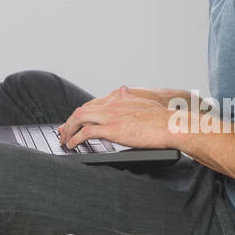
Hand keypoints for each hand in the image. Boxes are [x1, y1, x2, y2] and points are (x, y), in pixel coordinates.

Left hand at [57, 85, 175, 150]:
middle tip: (63, 132)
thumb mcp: (144, 100)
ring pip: (79, 119)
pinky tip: (72, 145)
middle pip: (81, 110)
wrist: (171, 125)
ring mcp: (111, 116)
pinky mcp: (112, 129)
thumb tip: (122, 89)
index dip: (80, 114)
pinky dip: (75, 138)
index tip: (73, 122)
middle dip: (69, 122)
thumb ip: (130, 97)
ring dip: (68, 130)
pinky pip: (86, 133)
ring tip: (64, 140)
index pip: (92, 105)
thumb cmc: (162, 118)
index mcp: (119, 98)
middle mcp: (112, 105)